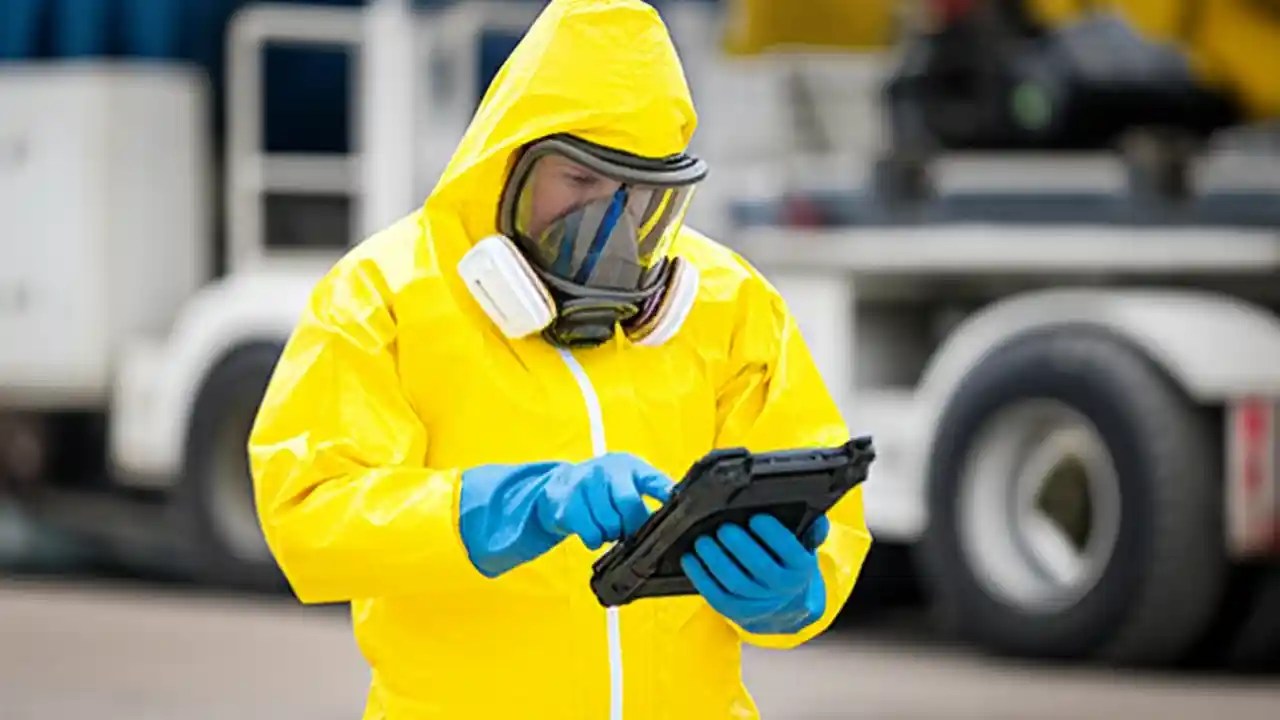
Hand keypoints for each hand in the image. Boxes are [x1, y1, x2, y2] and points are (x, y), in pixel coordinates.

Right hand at [536, 452, 673, 549]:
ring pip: (609, 524)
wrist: (558, 486)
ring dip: (612, 534)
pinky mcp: (568, 503)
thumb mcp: (628, 481)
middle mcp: (608, 470)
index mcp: (631, 467)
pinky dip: (595, 540)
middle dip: (632, 525)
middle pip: (629, 504)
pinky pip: (591, 534)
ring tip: (608, 527)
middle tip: (628, 530)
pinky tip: (593, 530)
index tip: (681, 507)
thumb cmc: (604, 489)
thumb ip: (652, 494)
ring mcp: (586, 484)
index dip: (668, 493)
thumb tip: (675, 520)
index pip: (654, 480)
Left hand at [680, 514, 826, 634]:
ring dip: (715, 560)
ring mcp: (759, 604)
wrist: (786, 609)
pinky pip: (716, 596)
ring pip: (735, 583)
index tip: (756, 517)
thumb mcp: (804, 549)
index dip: (773, 534)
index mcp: (801, 570)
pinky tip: (691, 558)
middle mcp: (782, 590)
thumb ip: (811, 532)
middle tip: (724, 528)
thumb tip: (819, 518)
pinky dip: (701, 577)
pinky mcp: (736, 612)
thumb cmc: (789, 567)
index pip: (791, 552)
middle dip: (739, 546)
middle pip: (760, 568)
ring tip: (703, 540)